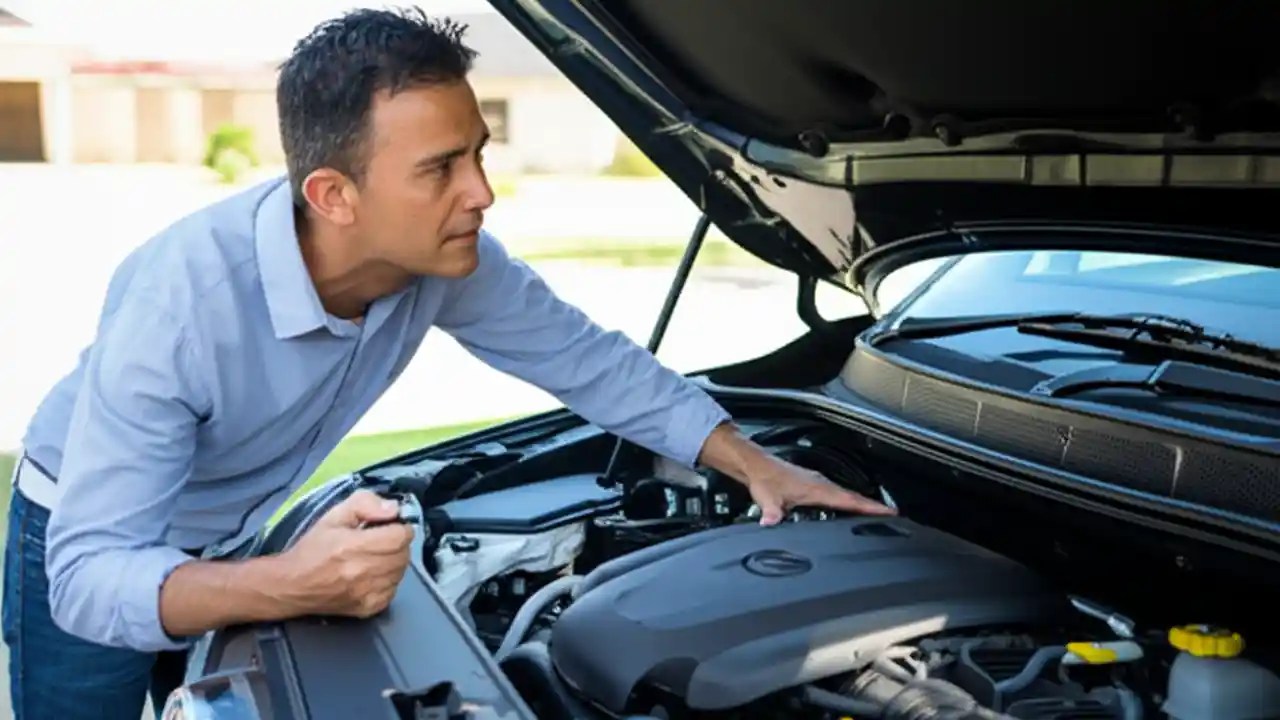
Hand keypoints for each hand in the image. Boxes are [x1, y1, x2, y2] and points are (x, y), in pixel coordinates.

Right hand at [276, 490, 413, 617]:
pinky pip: (393, 591)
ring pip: (400, 573)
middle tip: (382, 540)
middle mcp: (363, 572)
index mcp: (354, 546)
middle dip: (397, 544)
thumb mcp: (334, 515)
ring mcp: (367, 594)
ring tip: (375, 557)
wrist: (291, 585)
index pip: (400, 536)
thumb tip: (393, 509)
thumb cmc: (312, 548)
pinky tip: (373, 575)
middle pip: (404, 555)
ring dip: (394, 562)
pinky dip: (388, 581)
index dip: (399, 527)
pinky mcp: (367, 609)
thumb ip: (365, 504)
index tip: (389, 526)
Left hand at [744, 454, 896, 525]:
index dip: (870, 507)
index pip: (849, 500)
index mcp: (817, 488)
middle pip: (854, 497)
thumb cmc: (764, 479)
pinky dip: (849, 501)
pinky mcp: (813, 485)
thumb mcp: (767, 498)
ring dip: (862, 504)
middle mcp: (821, 484)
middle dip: (874, 506)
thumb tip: (771, 522)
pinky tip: (850, 508)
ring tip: (879, 514)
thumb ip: (771, 511)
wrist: (756, 466)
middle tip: (894, 516)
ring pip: (846, 495)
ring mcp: (818, 483)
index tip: (890, 512)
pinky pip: (837, 494)